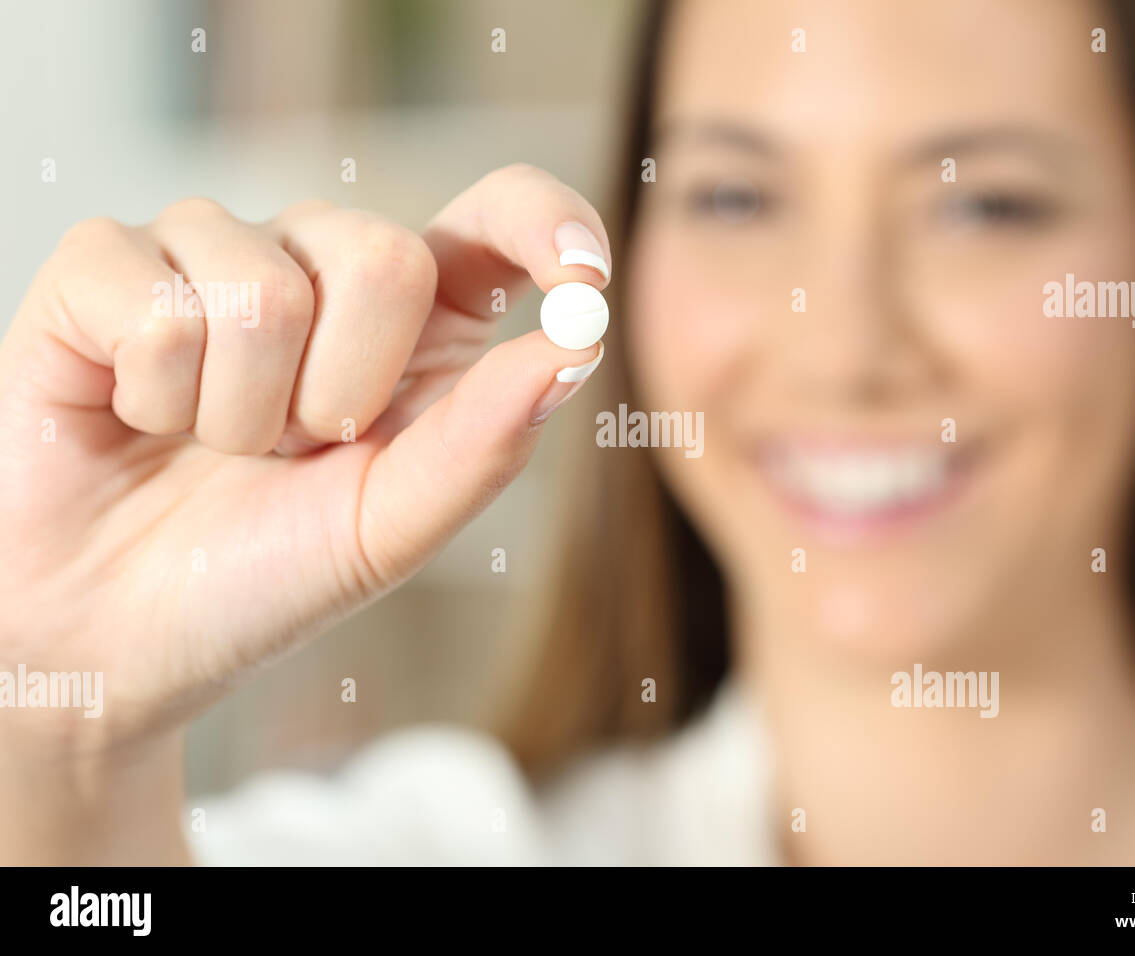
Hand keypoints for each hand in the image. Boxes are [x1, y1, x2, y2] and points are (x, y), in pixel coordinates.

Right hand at [0, 163, 609, 758]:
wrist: (114, 635)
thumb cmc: (263, 575)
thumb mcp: (393, 526)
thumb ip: (484, 440)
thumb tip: (574, 348)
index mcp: (414, 321)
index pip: (496, 215)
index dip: (546, 223)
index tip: (581, 277)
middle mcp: (321, 267)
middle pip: (382, 256)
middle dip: (340, 393)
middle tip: (296, 453)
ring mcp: (211, 254)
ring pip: (261, 286)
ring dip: (239, 414)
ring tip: (212, 449)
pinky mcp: (104, 267)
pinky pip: (152, 298)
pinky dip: (153, 396)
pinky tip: (136, 418)